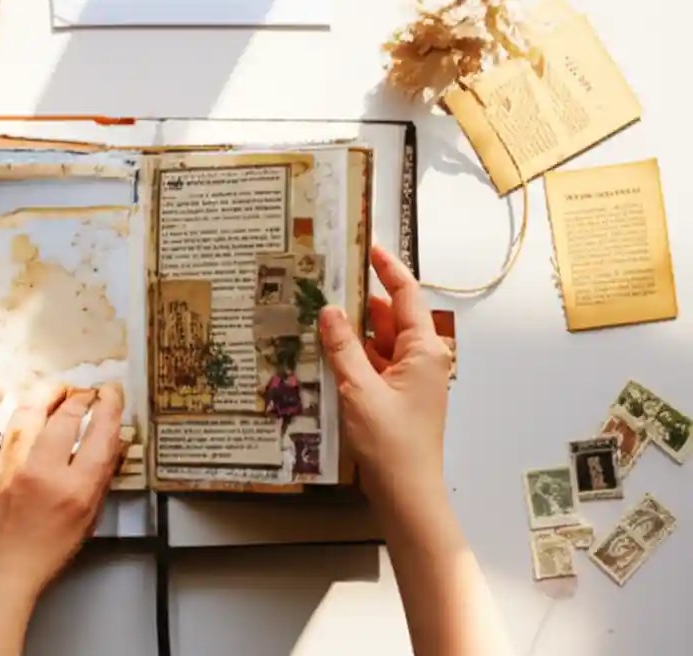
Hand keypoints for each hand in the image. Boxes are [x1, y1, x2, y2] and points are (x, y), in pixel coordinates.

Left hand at [0, 383, 122, 655]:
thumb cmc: (41, 558)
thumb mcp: (87, 521)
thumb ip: (100, 480)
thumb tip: (111, 444)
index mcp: (75, 490)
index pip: (102, 432)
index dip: (110, 405)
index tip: (112, 393)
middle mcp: (41, 472)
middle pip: (67, 415)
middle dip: (82, 396)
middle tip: (87, 394)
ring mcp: (6, 468)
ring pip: (28, 411)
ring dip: (46, 393)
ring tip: (57, 391)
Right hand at [318, 245, 451, 510]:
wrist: (407, 493)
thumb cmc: (392, 444)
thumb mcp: (360, 389)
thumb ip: (343, 347)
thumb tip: (330, 310)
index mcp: (425, 349)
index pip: (406, 294)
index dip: (387, 268)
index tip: (368, 247)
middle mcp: (422, 359)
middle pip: (389, 317)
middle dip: (359, 301)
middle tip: (325, 282)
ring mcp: (410, 378)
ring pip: (379, 341)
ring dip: (352, 332)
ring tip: (317, 314)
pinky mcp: (397, 396)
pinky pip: (374, 364)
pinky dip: (353, 356)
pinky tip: (326, 352)